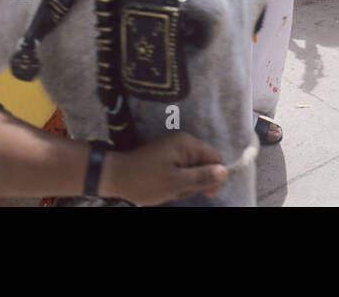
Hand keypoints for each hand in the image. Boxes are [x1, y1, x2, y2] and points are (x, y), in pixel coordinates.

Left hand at [100, 132, 225, 205]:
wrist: (114, 178)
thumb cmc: (145, 180)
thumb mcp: (176, 183)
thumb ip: (201, 177)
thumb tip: (224, 171)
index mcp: (187, 144)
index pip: (215, 157)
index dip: (215, 177)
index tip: (207, 194)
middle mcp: (182, 143)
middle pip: (204, 165)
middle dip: (195, 182)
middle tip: (177, 191)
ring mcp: (173, 150)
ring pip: (192, 171)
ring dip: (183, 185)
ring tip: (167, 190)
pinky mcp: (166, 158)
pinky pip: (180, 172)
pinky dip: (176, 183)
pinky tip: (164, 188)